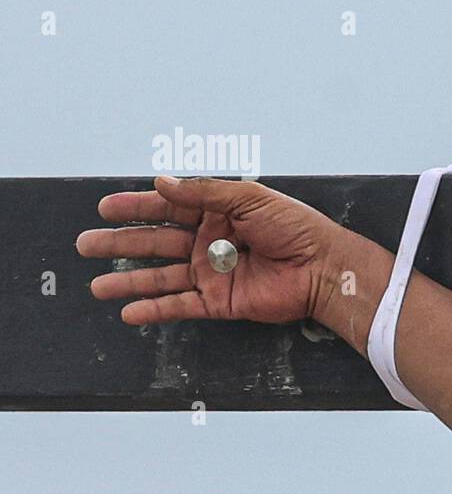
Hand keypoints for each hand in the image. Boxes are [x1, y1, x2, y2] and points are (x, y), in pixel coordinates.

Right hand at [76, 175, 343, 325]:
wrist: (323, 267)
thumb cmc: (296, 227)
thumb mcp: (249, 198)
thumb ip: (204, 192)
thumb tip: (161, 183)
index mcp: (217, 213)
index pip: (168, 208)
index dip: (136, 207)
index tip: (105, 207)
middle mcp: (210, 243)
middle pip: (156, 242)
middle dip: (121, 242)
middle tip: (86, 243)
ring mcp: (212, 273)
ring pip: (161, 277)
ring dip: (129, 280)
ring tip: (97, 284)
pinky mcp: (219, 301)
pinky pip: (180, 306)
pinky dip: (154, 309)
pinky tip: (128, 311)